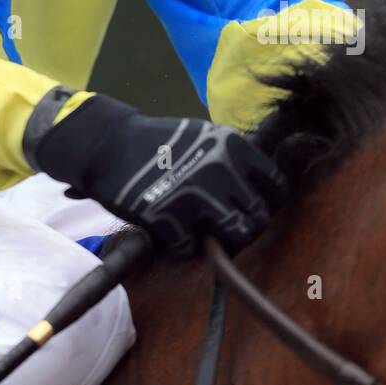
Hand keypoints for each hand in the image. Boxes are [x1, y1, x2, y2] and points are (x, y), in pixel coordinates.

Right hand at [26, 91, 288, 258]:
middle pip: (259, 219)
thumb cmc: (159, 141)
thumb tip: (264, 189)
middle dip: (244, 226)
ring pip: (235, 237)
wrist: (108, 143)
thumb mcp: (205, 136)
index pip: (277, 188)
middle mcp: (221, 170)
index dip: (268, 202)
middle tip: (224, 223)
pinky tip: (171, 228)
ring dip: (221, 240)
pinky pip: (191, 248)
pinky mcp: (170, 218)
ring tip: (203, 230)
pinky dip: (181, 243)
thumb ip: (234, 160)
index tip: (252, 207)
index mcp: (233, 146)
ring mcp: (196, 195)